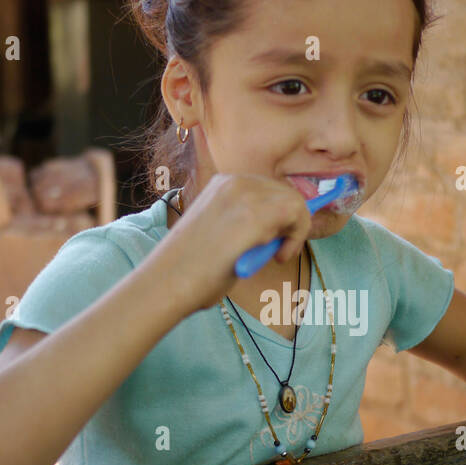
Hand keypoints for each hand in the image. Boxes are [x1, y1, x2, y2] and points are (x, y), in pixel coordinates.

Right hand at [155, 173, 311, 313]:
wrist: (167, 282)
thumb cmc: (190, 269)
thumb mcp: (220, 233)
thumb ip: (245, 224)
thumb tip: (276, 229)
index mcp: (221, 184)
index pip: (268, 190)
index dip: (279, 217)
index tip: (274, 242)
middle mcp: (233, 182)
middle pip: (284, 193)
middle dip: (288, 223)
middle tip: (275, 251)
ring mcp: (244, 194)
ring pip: (294, 201)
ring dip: (294, 230)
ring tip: (276, 254)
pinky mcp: (256, 213)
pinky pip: (298, 213)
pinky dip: (297, 235)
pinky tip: (279, 256)